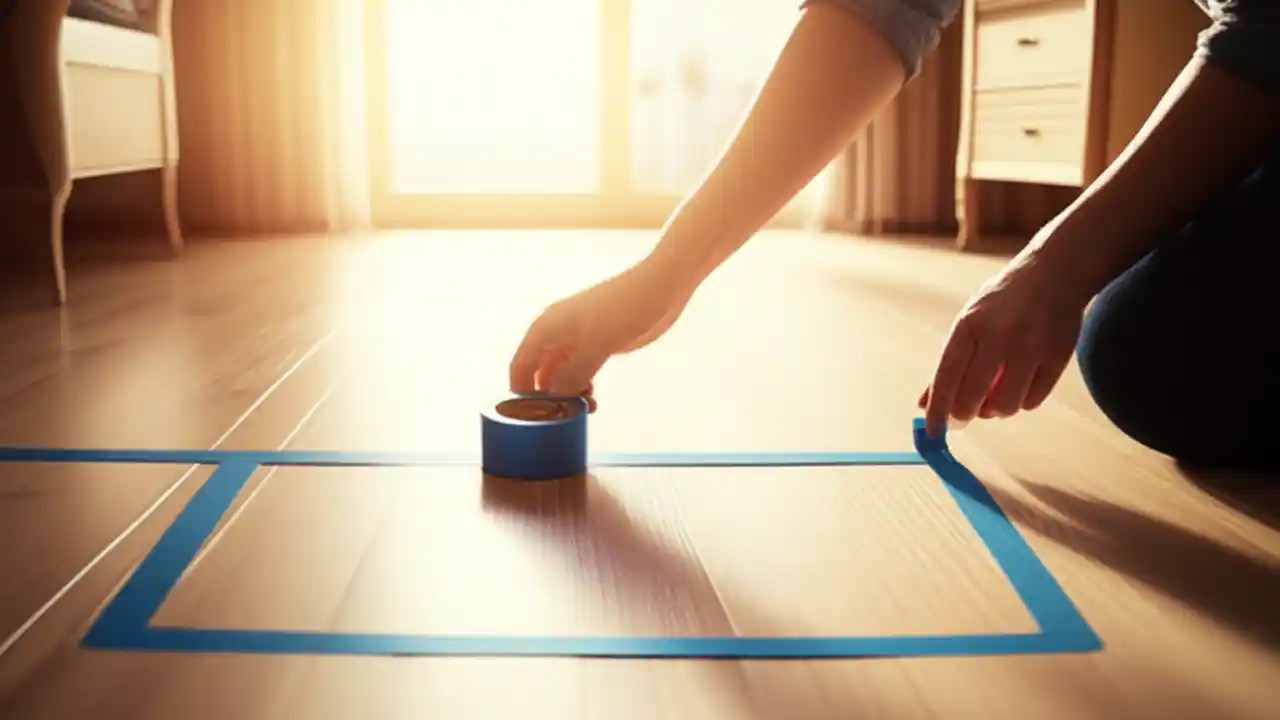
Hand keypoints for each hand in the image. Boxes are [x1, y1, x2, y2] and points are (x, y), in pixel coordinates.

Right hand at [509, 254, 691, 403]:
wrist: (658, 288)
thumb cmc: (623, 309)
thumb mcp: (595, 345)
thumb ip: (573, 375)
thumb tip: (556, 399)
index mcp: (546, 328)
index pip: (520, 365)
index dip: (520, 392)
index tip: (530, 418)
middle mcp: (556, 333)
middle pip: (538, 372)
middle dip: (547, 396)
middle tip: (562, 418)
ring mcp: (577, 338)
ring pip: (560, 373)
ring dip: (567, 393)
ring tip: (583, 409)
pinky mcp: (597, 343)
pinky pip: (580, 370)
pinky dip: (581, 386)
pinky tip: (592, 399)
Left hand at [919, 244, 1091, 436]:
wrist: (1055, 272)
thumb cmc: (1003, 301)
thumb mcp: (969, 321)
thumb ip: (949, 363)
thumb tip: (925, 404)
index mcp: (970, 324)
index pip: (947, 377)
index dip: (938, 409)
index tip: (933, 432)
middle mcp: (1000, 336)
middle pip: (973, 398)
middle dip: (965, 414)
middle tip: (966, 412)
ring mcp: (1032, 347)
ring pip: (1006, 406)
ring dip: (996, 410)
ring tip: (996, 394)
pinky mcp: (1058, 356)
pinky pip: (1033, 401)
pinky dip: (1022, 401)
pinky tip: (1020, 383)